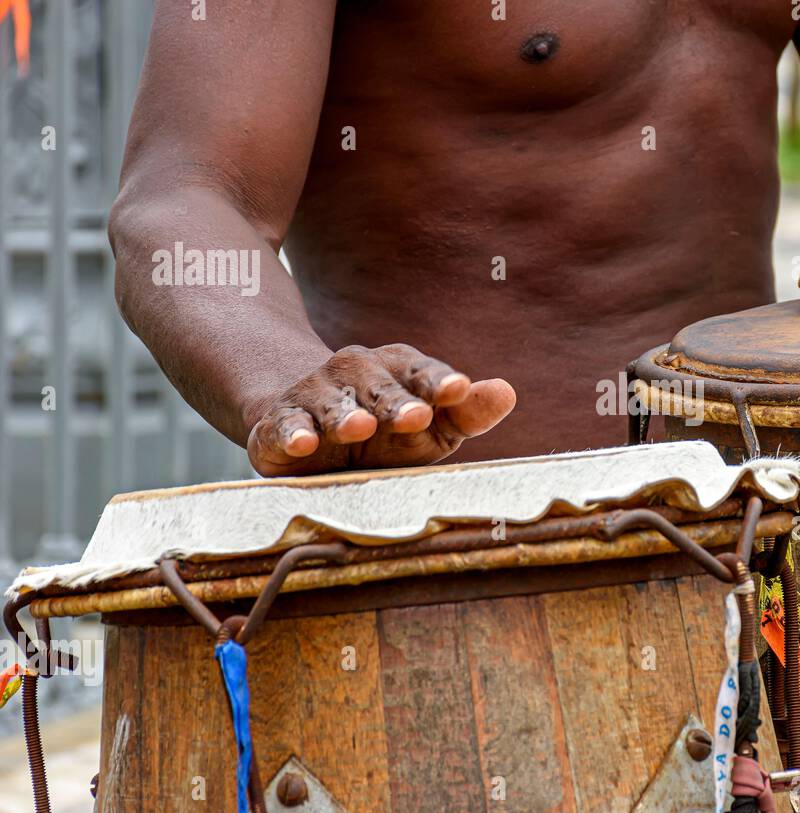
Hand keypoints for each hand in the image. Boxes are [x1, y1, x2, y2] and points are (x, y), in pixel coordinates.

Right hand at [245, 344, 515, 474]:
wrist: (308, 430)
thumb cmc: (386, 431)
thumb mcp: (431, 427)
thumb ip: (467, 413)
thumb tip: (507, 392)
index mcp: (399, 371)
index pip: (422, 372)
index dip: (439, 380)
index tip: (458, 389)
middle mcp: (357, 374)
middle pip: (380, 388)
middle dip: (397, 402)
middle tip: (417, 417)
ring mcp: (316, 395)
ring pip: (332, 403)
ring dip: (346, 416)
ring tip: (360, 428)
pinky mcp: (278, 422)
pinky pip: (285, 424)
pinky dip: (292, 432)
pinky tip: (303, 442)